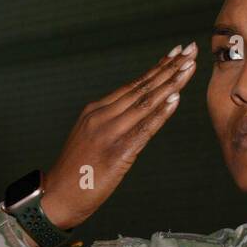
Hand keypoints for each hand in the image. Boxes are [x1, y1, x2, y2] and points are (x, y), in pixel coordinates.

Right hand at [40, 41, 198, 229]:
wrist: (56, 196)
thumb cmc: (75, 174)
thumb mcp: (89, 139)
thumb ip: (109, 124)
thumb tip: (133, 116)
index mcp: (95, 110)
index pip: (133, 85)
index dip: (157, 68)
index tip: (176, 53)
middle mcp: (102, 116)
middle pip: (142, 87)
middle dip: (170, 68)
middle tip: (191, 49)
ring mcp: (109, 132)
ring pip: (145, 102)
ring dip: (171, 84)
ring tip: (189, 67)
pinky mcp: (117, 152)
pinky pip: (144, 129)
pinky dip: (161, 113)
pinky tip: (176, 99)